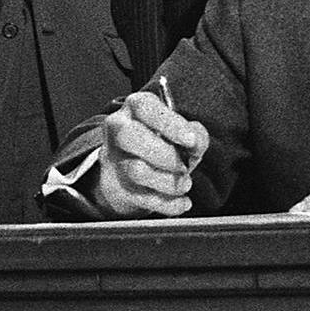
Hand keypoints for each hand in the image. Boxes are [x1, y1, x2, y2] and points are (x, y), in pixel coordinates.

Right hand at [96, 90, 208, 217]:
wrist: (135, 172)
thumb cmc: (162, 144)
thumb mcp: (182, 133)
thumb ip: (196, 134)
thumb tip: (196, 143)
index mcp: (135, 107)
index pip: (145, 107)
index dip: (170, 124)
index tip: (190, 140)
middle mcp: (118, 128)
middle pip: (129, 136)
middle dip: (165, 155)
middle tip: (184, 165)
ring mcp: (113, 158)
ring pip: (136, 170)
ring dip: (168, 182)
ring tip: (184, 184)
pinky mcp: (115, 186)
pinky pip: (140, 197)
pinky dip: (167, 204)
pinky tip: (182, 202)